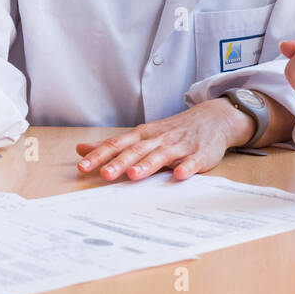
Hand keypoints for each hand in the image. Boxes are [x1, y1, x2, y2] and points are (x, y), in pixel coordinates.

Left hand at [75, 98, 250, 181]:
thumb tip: (81, 149)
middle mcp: (159, 139)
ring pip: (161, 155)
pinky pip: (192, 161)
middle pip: (136, 150)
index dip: (99, 156)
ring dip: (147, 164)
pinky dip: (186, 168)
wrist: (213, 118)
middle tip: (104, 174)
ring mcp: (179, 146)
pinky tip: (179, 175)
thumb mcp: (142, 134)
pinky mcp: (199, 154)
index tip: (82, 167)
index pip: (117, 145)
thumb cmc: (173, 131)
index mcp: (143, 136)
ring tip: (133, 175)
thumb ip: (114, 145)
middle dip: (119, 162)